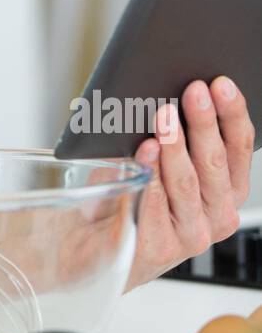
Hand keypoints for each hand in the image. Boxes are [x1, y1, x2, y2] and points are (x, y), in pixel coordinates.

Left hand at [124, 76, 254, 291]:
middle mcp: (217, 213)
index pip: (239, 146)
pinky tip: (144, 152)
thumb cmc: (128, 195)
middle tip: (195, 90)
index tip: (221, 84)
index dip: (232, 113)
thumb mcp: (158, 161)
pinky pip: (155, 202)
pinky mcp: (163, 248)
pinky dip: (150, 173)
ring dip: (176, 145)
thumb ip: (170, 136)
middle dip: (205, 122)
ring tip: (165, 115)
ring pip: (188, 182)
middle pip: (215, 162)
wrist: (94, 244)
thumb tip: (169, 96)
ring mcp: (192, 234)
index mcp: (226, 188)